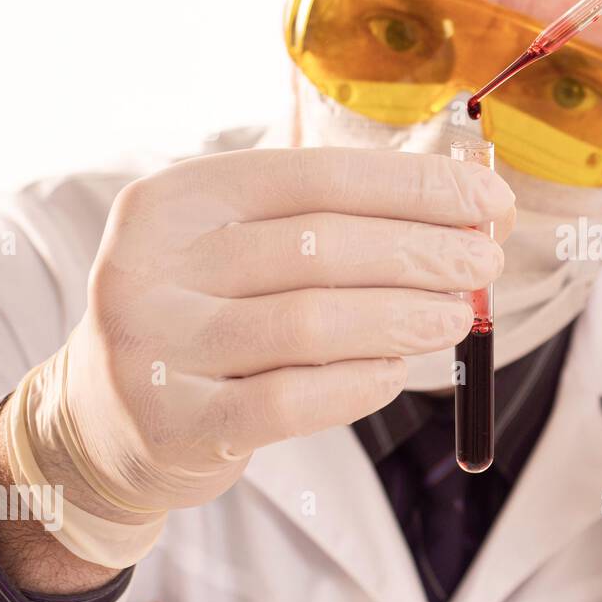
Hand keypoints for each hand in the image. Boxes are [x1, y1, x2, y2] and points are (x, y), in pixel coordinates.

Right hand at [7, 147, 511, 562]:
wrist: (110, 417)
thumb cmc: (212, 316)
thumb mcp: (251, 251)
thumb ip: (342, 227)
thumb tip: (475, 212)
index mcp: (179, 199)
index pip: (318, 176)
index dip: (415, 186)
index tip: (490, 200)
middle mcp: (152, 263)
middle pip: (320, 246)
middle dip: (422, 250)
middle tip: (485, 262)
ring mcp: (155, 346)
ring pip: (309, 322)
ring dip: (402, 316)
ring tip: (456, 316)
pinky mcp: (173, 425)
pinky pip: (288, 402)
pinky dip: (357, 384)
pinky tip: (395, 372)